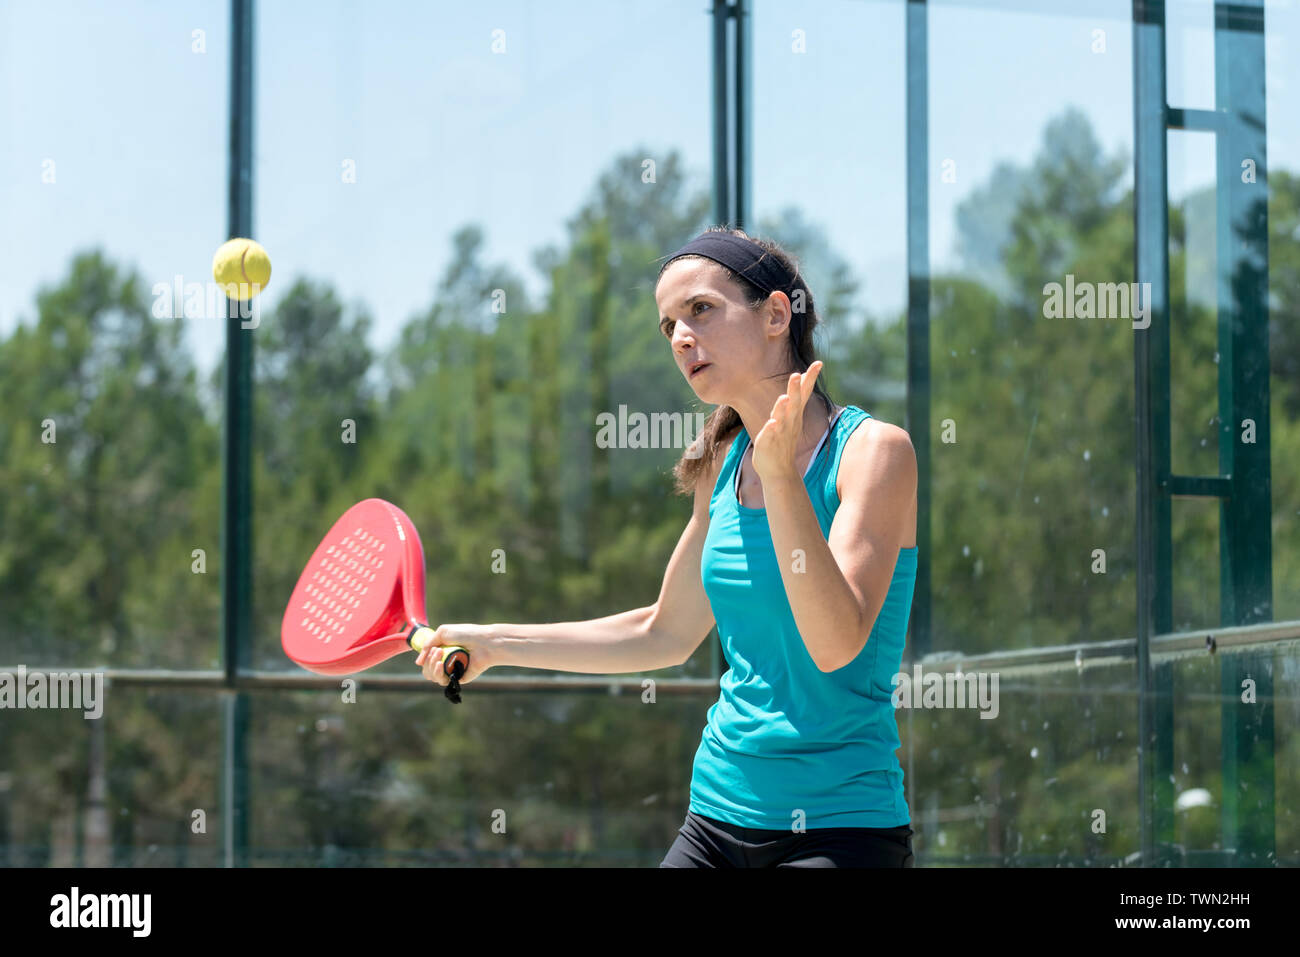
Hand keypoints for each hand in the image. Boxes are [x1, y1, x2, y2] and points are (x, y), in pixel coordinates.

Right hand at [415, 623, 497, 688]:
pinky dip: (437, 673)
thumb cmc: (466, 634)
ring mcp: (452, 671)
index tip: (432, 649)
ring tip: (440, 655)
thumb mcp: (442, 632)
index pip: (427, 660)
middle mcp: (447, 662)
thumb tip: (418, 663)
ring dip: (431, 665)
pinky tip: (440, 665)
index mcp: (443, 651)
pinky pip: (442, 681)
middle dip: (428, 661)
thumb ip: (427, 645)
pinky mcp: (458, 679)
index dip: (425, 656)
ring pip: (432, 676)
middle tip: (438, 651)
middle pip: (427, 670)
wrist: (483, 642)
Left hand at [751, 360, 823, 482]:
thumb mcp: (790, 418)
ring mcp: (779, 433)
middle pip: (794, 403)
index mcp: (794, 415)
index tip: (818, 363)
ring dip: (783, 409)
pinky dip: (770, 429)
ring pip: (782, 419)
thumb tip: (800, 380)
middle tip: (796, 374)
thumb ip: (794, 400)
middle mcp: (789, 422)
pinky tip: (770, 423)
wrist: (779, 472)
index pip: (804, 394)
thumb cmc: (783, 441)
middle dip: (795, 389)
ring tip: (784, 398)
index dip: (810, 378)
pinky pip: (769, 436)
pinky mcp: (767, 444)